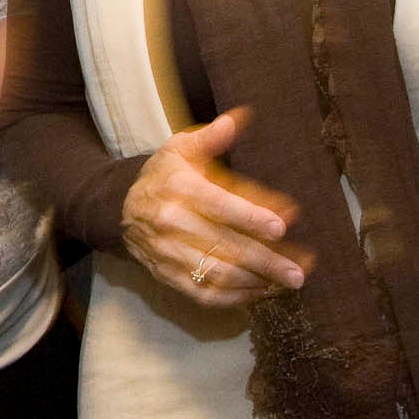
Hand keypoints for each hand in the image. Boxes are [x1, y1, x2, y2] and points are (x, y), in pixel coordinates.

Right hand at [119, 109, 308, 306]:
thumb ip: (209, 138)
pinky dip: (235, 298)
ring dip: (256, 282)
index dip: (250, 217)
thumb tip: (237, 119)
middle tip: (298, 272)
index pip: (218, 205)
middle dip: (265, 261)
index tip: (281, 226)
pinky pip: (204, 294)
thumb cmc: (163, 176)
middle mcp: (172, 224)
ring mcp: (169, 254)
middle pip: (224, 246)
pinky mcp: (168, 276)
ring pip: (217, 274)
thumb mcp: (180, 149)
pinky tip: (261, 293)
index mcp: (178, 188)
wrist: (121, 209)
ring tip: (287, 283)